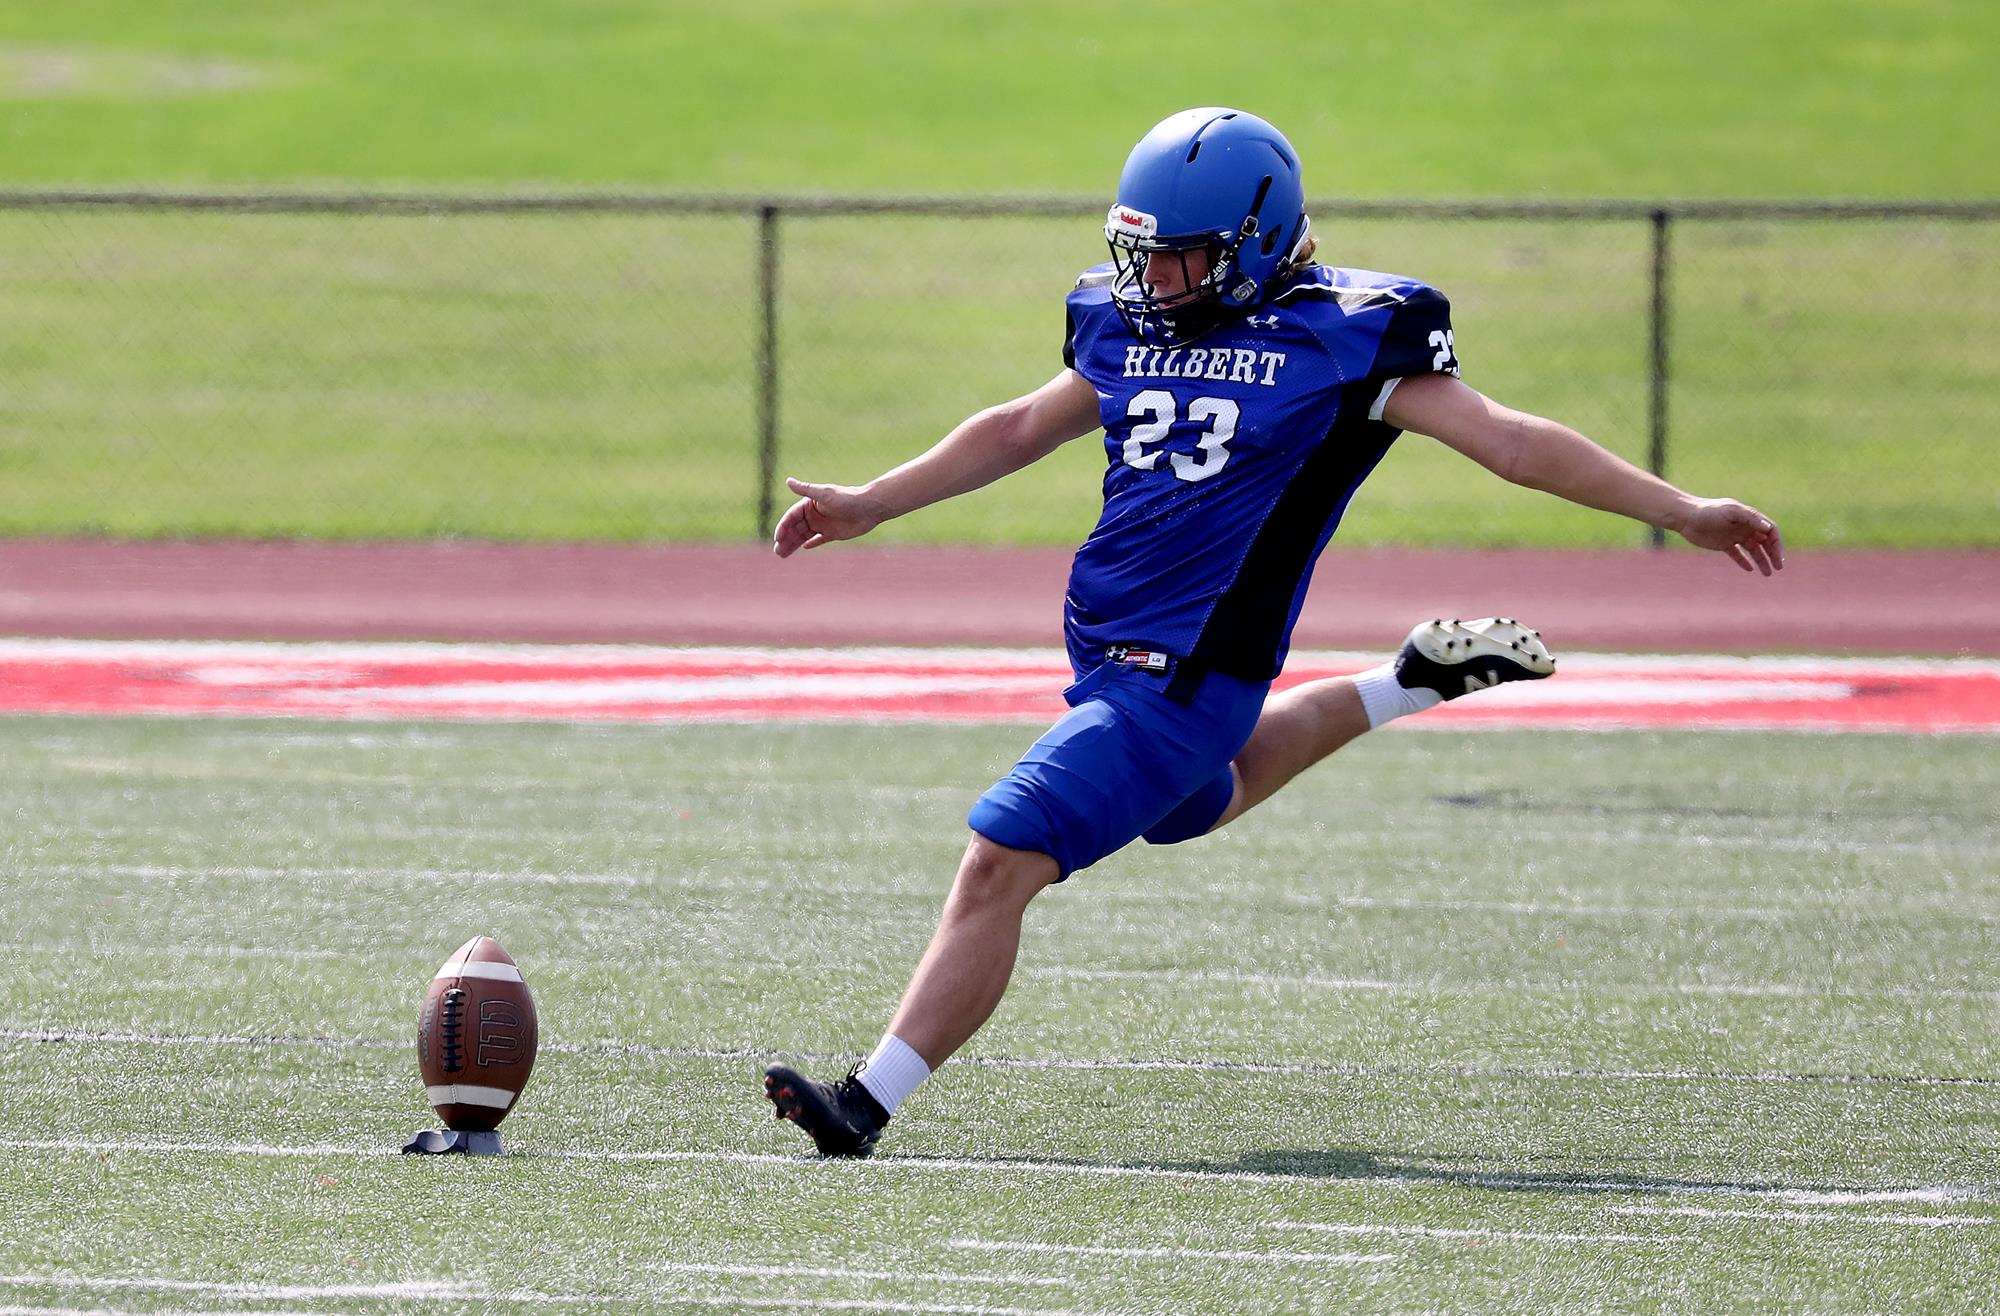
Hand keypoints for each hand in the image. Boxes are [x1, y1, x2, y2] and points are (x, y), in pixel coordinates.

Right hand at [771, 477, 886, 557]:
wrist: (869, 507)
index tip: (777, 538)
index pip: (791, 517)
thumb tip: (788, 481)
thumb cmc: (847, 498)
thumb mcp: (824, 494)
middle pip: (795, 528)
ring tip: (783, 555)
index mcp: (810, 505)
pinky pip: (818, 540)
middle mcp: (814, 515)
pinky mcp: (832, 533)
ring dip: (794, 544)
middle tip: (777, 552)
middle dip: (785, 539)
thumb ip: (805, 490)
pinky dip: (811, 543)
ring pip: (804, 536)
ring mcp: (823, 524)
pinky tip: (803, 548)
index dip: (783, 527)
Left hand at [1672, 497, 1784, 575]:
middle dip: (1773, 555)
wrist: (1686, 517)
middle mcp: (1745, 527)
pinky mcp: (1724, 544)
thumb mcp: (1731, 511)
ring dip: (1762, 561)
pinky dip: (1744, 562)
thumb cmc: (1709, 511)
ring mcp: (1735, 536)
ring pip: (1753, 550)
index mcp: (1750, 518)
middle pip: (1765, 542)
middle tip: (1777, 568)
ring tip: (1767, 574)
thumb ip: (1750, 518)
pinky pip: (1737, 555)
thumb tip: (1768, 528)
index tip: (1778, 557)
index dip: (1777, 544)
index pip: (1771, 531)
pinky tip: (1750, 569)